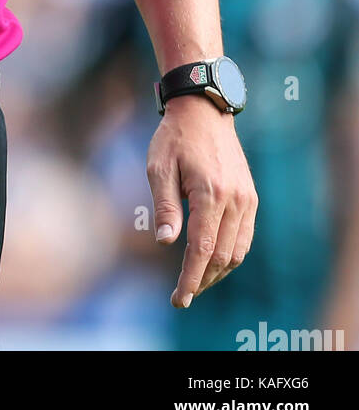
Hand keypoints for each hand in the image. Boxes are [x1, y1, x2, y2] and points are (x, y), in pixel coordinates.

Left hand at [146, 94, 257, 307]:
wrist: (203, 111)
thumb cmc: (174, 138)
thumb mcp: (159, 168)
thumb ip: (165, 207)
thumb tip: (165, 242)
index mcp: (210, 193)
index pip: (202, 248)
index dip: (191, 278)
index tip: (180, 299)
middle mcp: (235, 199)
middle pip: (221, 255)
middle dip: (202, 280)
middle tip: (182, 295)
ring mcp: (247, 199)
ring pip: (237, 251)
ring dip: (217, 271)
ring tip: (195, 282)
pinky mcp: (250, 197)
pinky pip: (244, 237)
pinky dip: (229, 255)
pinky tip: (211, 260)